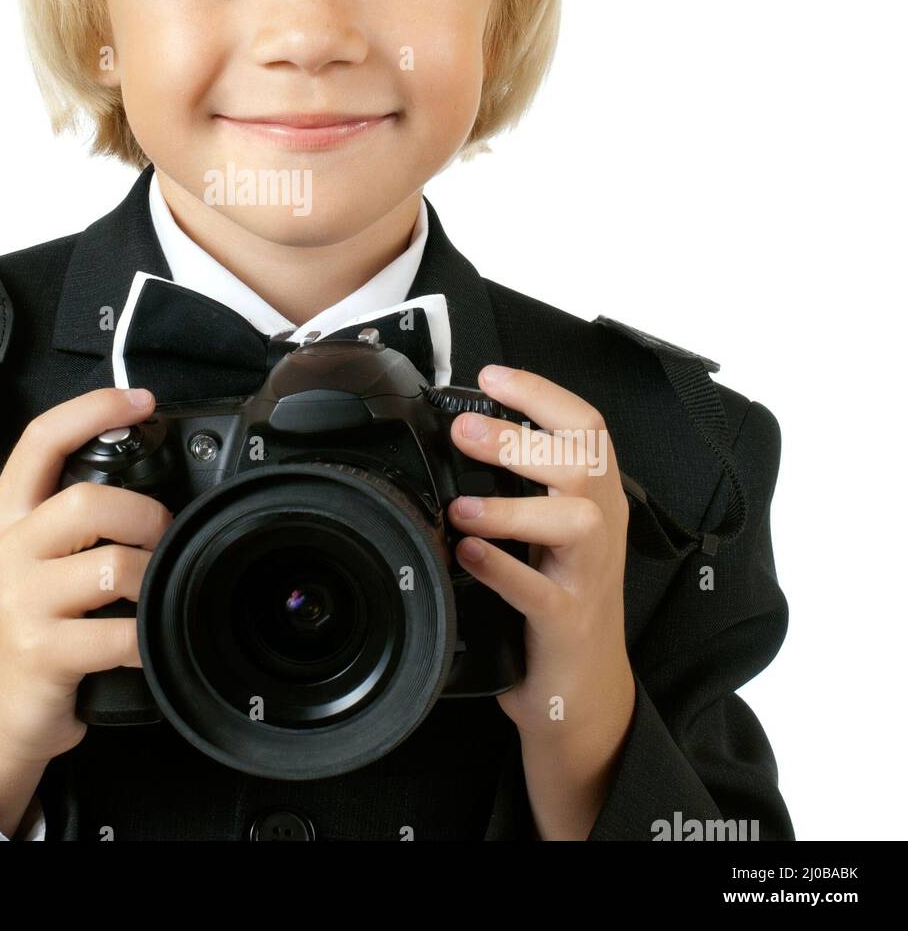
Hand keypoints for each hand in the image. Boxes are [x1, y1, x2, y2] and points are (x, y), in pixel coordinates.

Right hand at [0, 386, 172, 834]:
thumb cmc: (21, 628)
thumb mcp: (27, 559)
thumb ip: (67, 518)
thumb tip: (140, 476)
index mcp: (7, 518)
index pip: (42, 440)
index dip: (93, 409)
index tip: (140, 401)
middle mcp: (9, 552)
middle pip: (89, 502)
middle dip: (145, 515)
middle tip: (161, 536)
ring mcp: (22, 602)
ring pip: (114, 566)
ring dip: (152, 577)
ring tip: (151, 592)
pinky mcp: (43, 652)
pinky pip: (121, 634)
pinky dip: (148, 637)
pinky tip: (143, 640)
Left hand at [446, 364, 635, 835]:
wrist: (585, 687)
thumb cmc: (560, 594)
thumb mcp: (550, 528)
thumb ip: (522, 481)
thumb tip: (463, 428)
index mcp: (596, 495)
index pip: (585, 427)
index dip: (540, 393)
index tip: (491, 375)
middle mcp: (601, 527)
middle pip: (580, 464)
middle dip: (520, 440)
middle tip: (464, 430)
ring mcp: (589, 575)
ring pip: (573, 522)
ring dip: (513, 507)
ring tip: (461, 506)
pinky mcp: (568, 622)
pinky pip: (539, 592)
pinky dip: (503, 569)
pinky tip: (469, 554)